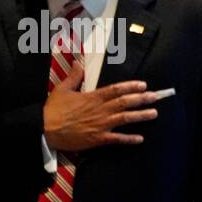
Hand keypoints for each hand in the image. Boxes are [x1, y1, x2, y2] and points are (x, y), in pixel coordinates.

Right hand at [43, 61, 161, 150]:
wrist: (44, 129)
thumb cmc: (53, 110)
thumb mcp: (62, 89)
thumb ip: (74, 77)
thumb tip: (78, 62)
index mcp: (92, 97)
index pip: (116, 90)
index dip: (131, 87)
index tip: (143, 85)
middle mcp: (100, 110)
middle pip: (125, 103)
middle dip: (142, 99)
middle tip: (156, 97)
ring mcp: (100, 125)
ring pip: (125, 119)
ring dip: (140, 116)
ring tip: (154, 113)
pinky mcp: (97, 139)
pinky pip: (116, 139)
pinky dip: (129, 139)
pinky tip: (140, 139)